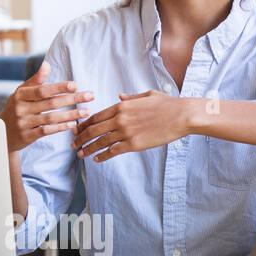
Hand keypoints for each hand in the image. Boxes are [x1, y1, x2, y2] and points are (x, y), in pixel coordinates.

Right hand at [0, 61, 94, 152]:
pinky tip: (73, 125)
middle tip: (90, 96)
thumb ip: (36, 80)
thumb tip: (47, 64)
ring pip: (51, 117)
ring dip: (71, 115)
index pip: (42, 90)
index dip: (59, 87)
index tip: (75, 85)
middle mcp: (20, 108)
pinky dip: (60, 127)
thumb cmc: (17, 108)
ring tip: (86, 111)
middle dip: (72, 99)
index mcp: (20, 95)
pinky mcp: (27, 135)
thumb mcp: (22, 92)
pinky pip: (46, 131)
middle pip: (50, 103)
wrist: (2, 132)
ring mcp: (23, 123)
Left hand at [72, 90, 191, 161]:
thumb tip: (119, 96)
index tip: (76, 130)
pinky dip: (102, 156)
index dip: (83, 125)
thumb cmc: (167, 104)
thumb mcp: (146, 95)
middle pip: (93, 130)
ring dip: (88, 149)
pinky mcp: (134, 144)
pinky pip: (112, 151)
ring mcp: (126, 132)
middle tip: (73, 144)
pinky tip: (96, 159)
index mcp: (121, 106)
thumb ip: (130, 97)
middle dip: (80, 138)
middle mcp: (120, 119)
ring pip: (100, 142)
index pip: (95, 117)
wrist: (182, 115)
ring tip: (80, 154)